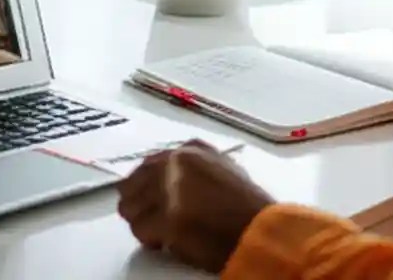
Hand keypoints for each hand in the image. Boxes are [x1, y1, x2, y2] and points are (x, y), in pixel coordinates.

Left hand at [117, 141, 273, 273]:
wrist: (262, 231)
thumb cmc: (247, 207)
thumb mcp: (223, 168)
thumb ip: (191, 167)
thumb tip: (161, 178)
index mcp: (189, 151)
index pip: (147, 165)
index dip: (146, 188)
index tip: (150, 201)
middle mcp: (176, 163)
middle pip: (131, 184)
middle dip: (140, 205)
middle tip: (154, 221)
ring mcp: (171, 190)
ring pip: (130, 207)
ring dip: (143, 222)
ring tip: (162, 232)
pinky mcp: (169, 218)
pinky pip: (140, 229)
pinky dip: (149, 239)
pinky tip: (165, 242)